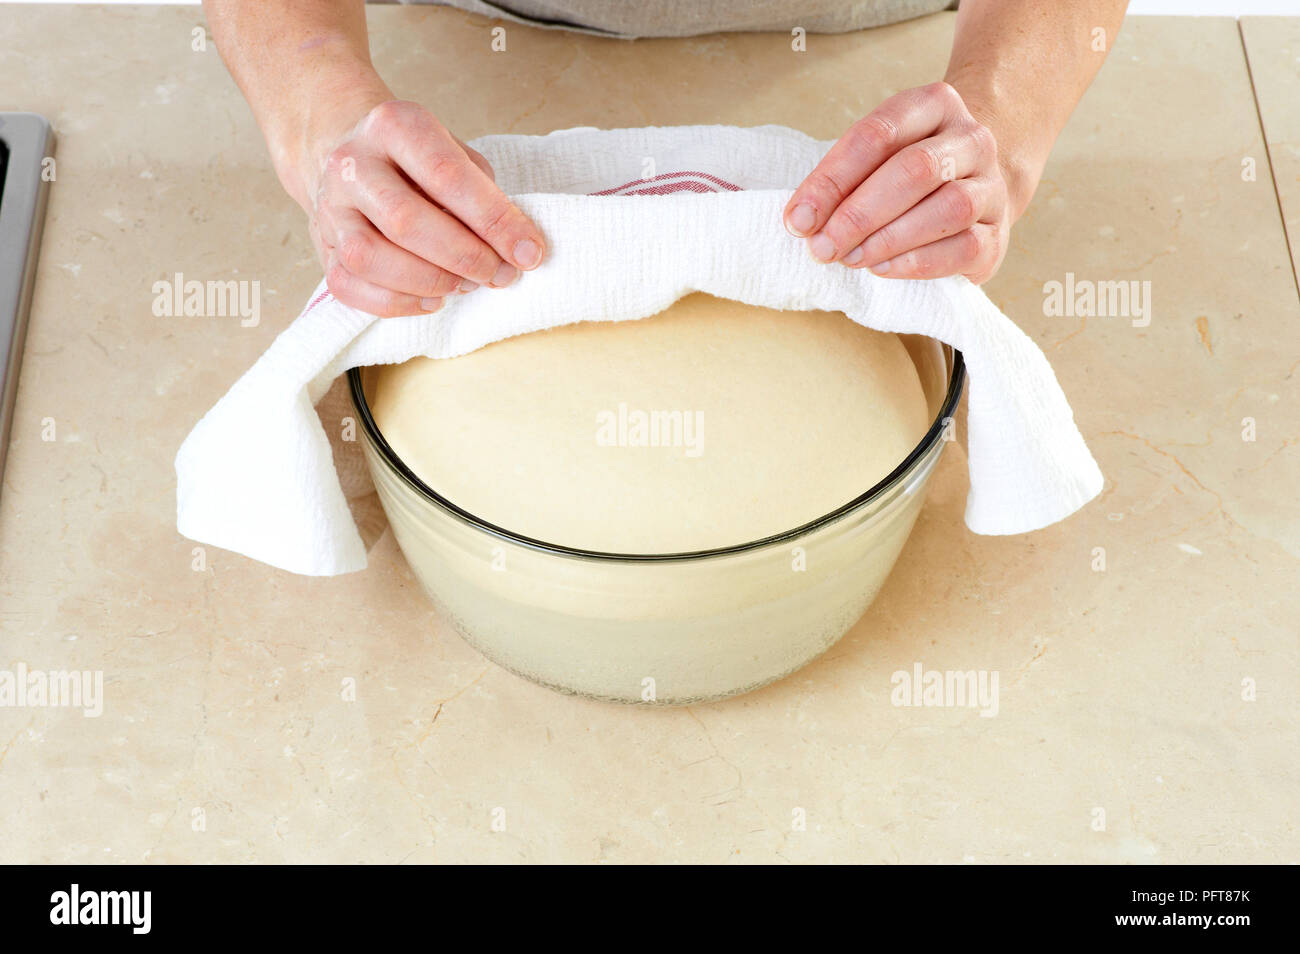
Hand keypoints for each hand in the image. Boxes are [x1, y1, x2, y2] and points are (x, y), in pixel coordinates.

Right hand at [299, 99, 545, 315]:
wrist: (346, 152)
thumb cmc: (417, 161)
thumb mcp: (456, 153)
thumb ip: (485, 195)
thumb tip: (518, 249)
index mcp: (393, 125)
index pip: (447, 175)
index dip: (494, 221)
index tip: (529, 253)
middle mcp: (352, 163)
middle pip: (405, 221)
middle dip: (463, 257)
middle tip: (499, 274)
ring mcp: (330, 206)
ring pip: (369, 257)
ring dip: (428, 282)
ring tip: (464, 285)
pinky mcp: (321, 245)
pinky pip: (349, 286)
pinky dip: (396, 303)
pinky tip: (430, 299)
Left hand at [784, 82, 1010, 283]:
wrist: (973, 187)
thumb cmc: (907, 175)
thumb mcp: (874, 159)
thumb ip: (841, 182)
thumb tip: (802, 222)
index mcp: (934, 105)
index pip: (878, 134)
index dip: (833, 179)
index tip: (799, 219)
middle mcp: (971, 139)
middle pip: (915, 169)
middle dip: (859, 214)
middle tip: (822, 246)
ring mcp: (992, 185)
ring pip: (949, 207)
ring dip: (890, 238)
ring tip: (851, 258)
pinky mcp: (999, 233)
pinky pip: (965, 247)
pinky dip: (918, 262)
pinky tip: (883, 268)